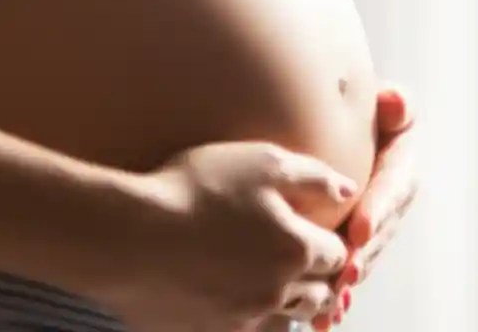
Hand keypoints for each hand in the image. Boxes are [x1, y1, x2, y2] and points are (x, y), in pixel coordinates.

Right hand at [98, 141, 356, 331]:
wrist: (128, 235)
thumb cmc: (196, 189)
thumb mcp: (263, 163)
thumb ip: (315, 177)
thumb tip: (349, 191)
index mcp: (297, 250)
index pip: (337, 255)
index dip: (335, 243)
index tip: (326, 236)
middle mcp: (278, 291)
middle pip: (318, 295)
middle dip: (319, 280)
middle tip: (311, 268)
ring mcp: (243, 318)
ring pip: (286, 320)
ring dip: (289, 303)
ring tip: (279, 287)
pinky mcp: (210, 331)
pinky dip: (251, 319)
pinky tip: (238, 300)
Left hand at [314, 87, 418, 329]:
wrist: (310, 124)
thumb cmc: (344, 105)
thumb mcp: (375, 101)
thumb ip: (393, 101)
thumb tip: (396, 101)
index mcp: (399, 161)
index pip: (394, 185)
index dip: (379, 208)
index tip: (360, 229)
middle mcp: (389, 196)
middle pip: (380, 230)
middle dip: (364, 255)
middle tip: (343, 272)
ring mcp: (371, 223)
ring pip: (363, 256)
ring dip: (349, 282)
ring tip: (332, 301)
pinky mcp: (348, 242)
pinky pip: (346, 269)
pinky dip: (335, 297)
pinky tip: (324, 319)